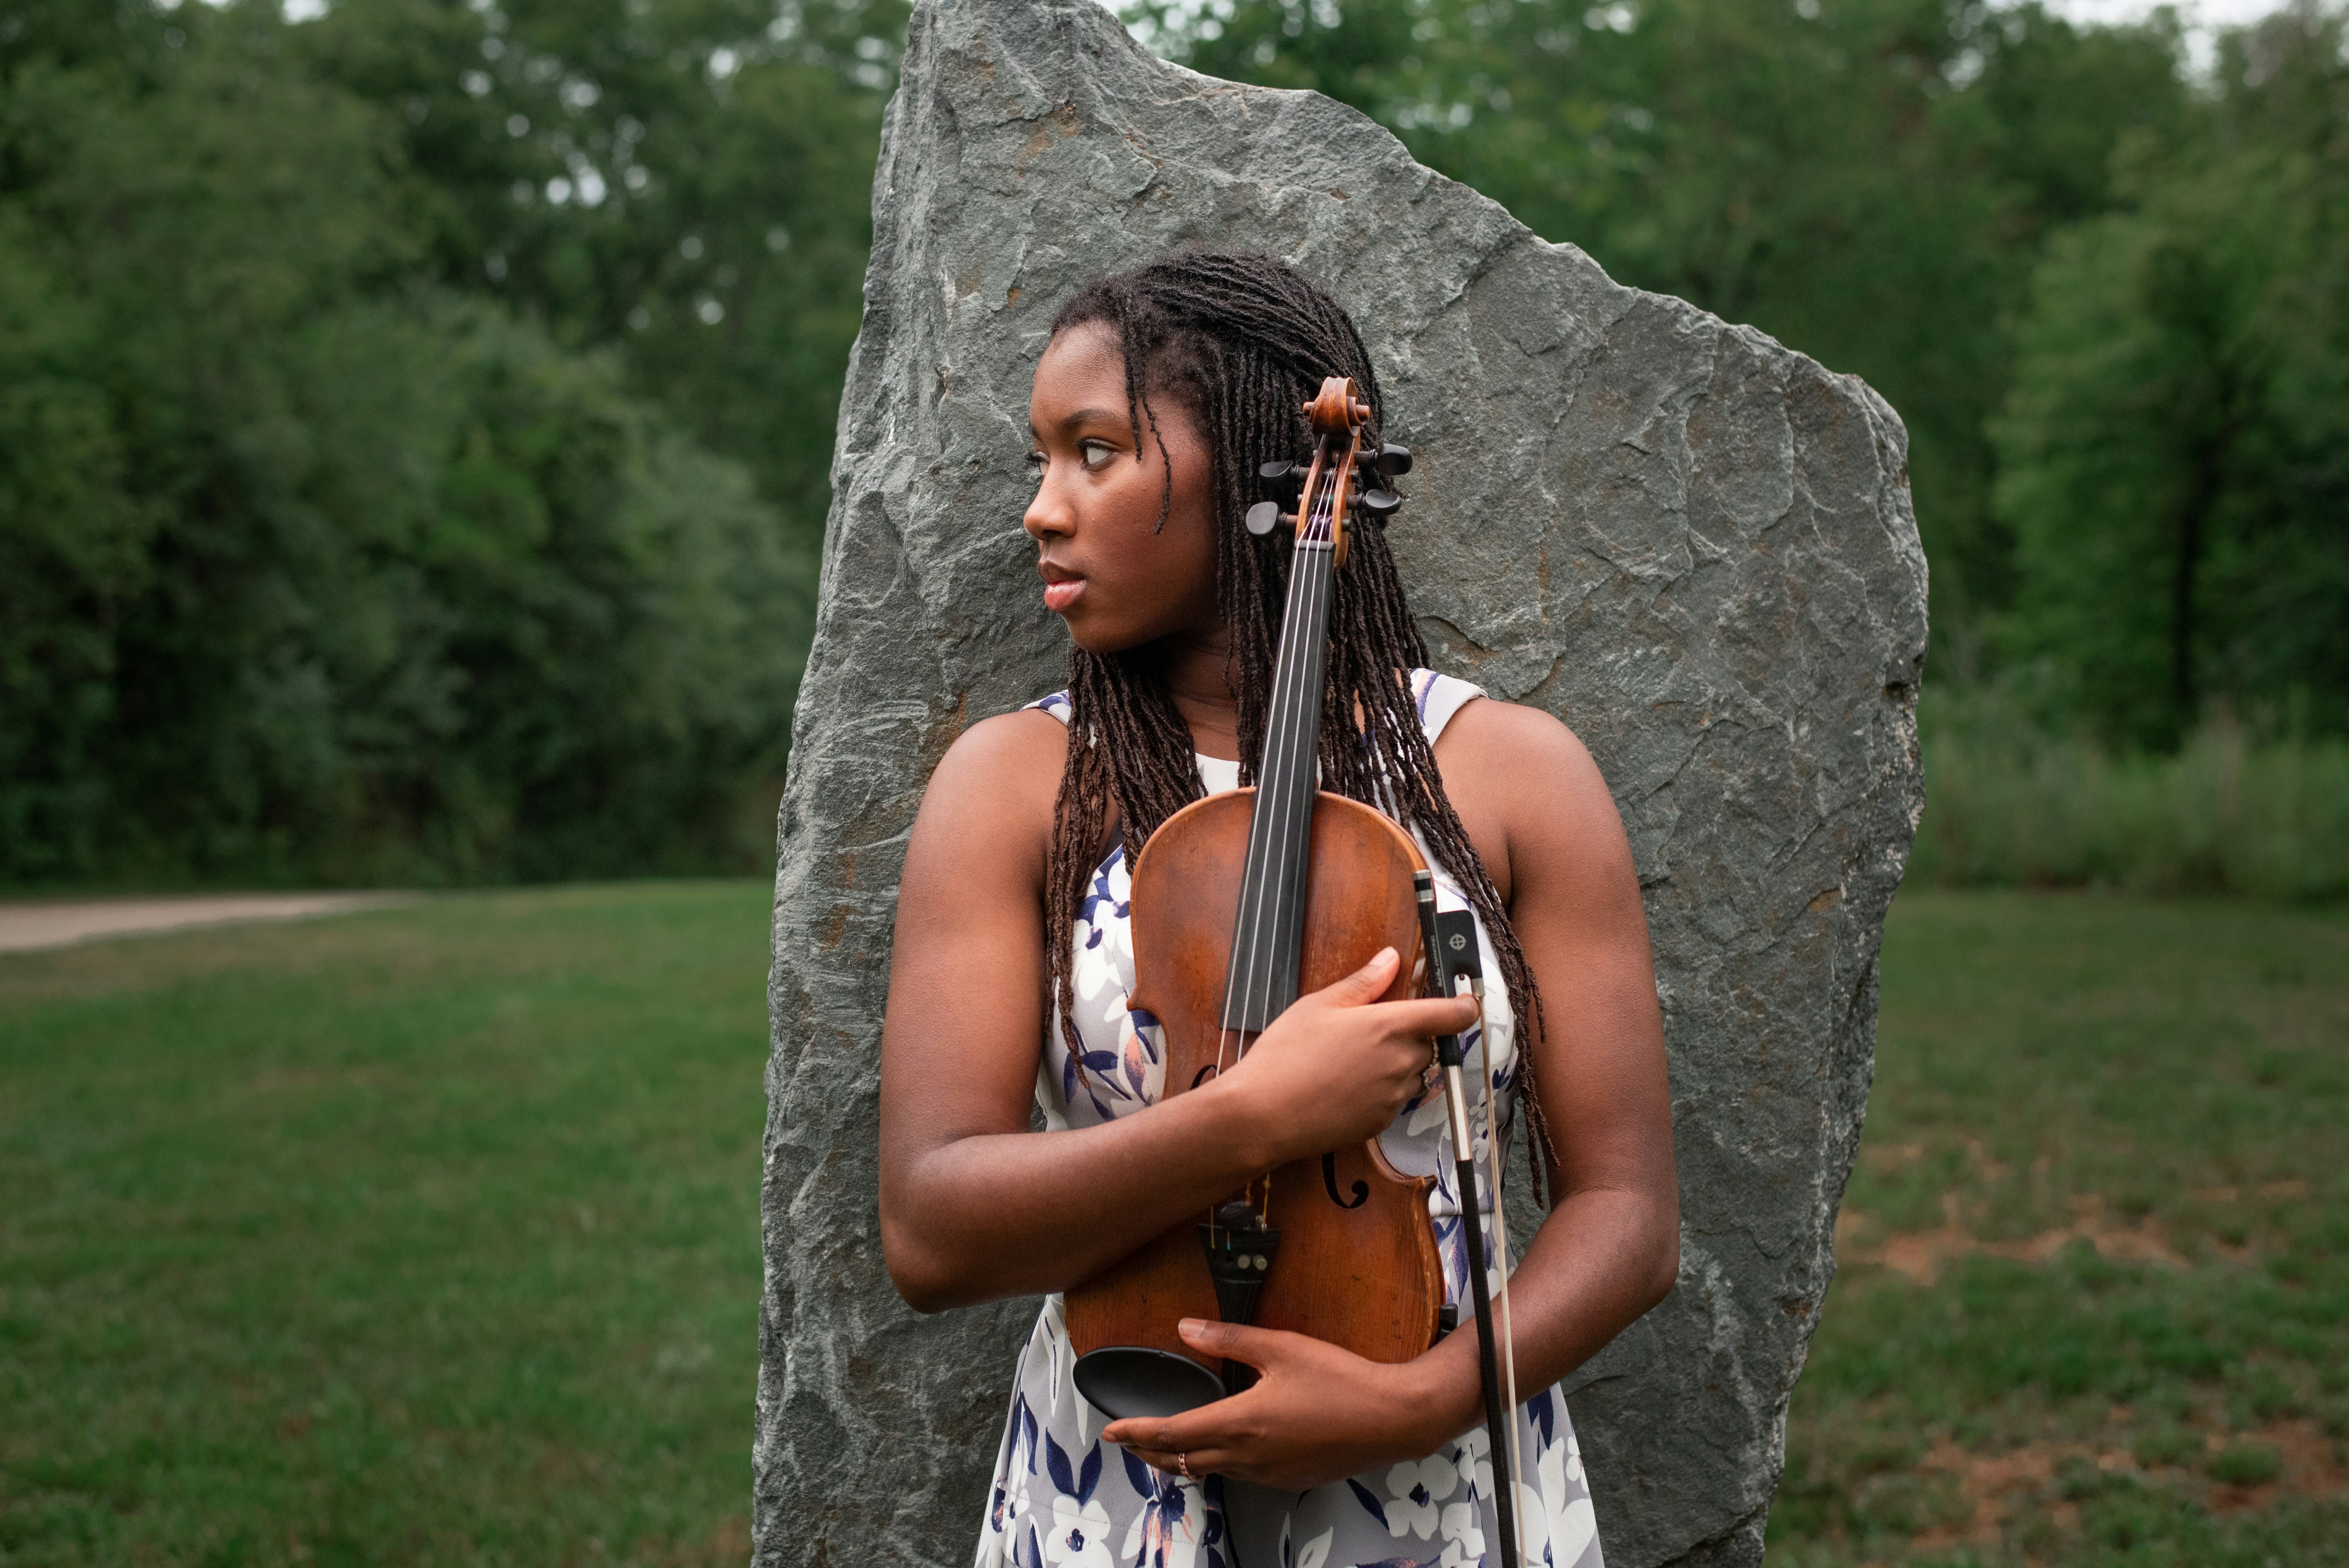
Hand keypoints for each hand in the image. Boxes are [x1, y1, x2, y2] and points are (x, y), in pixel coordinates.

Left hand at [1100, 1318, 1463, 1489]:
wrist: (1392, 1418)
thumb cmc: (1341, 1380)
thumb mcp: (1283, 1347)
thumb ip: (1230, 1338)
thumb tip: (1186, 1328)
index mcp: (1241, 1424)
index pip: (1172, 1433)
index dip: (1137, 1433)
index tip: (1111, 1432)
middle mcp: (1249, 1456)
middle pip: (1184, 1462)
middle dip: (1151, 1452)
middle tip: (1130, 1442)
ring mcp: (1270, 1473)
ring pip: (1212, 1471)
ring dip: (1183, 1460)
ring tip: (1168, 1446)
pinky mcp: (1290, 1478)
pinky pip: (1241, 1475)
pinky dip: (1219, 1464)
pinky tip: (1225, 1449)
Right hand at [1214, 947, 1478, 1169]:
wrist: (1264, 1116)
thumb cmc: (1286, 1056)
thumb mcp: (1319, 1005)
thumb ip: (1363, 982)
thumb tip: (1390, 959)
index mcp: (1391, 1026)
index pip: (1453, 1015)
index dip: (1465, 1006)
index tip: (1464, 1001)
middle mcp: (1401, 1062)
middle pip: (1429, 1044)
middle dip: (1410, 1035)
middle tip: (1371, 1031)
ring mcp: (1394, 1096)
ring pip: (1413, 1074)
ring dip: (1397, 1064)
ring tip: (1352, 1061)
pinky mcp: (1382, 1123)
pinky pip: (1395, 1100)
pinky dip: (1381, 1090)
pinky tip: (1344, 1085)